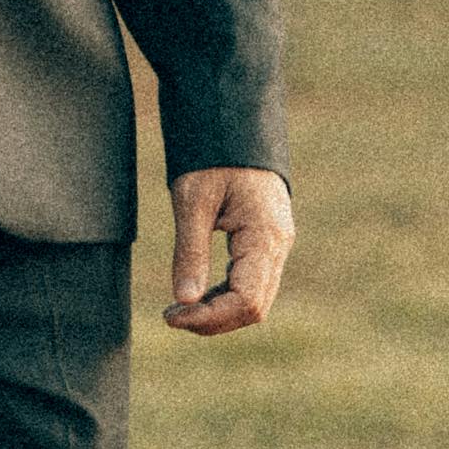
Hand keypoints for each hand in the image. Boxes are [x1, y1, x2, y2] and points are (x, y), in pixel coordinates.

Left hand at [164, 164, 293, 335]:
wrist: (235, 128)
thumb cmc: (212, 158)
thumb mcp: (192, 201)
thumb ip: (190, 251)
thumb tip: (184, 300)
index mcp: (265, 236)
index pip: (247, 300)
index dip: (210, 317)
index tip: (171, 314)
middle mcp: (278, 246)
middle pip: (255, 307)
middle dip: (213, 320)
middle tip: (170, 315)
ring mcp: (276, 246)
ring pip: (255, 300)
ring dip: (218, 312)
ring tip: (178, 307)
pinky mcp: (266, 244)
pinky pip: (252, 284)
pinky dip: (225, 296)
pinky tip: (197, 294)